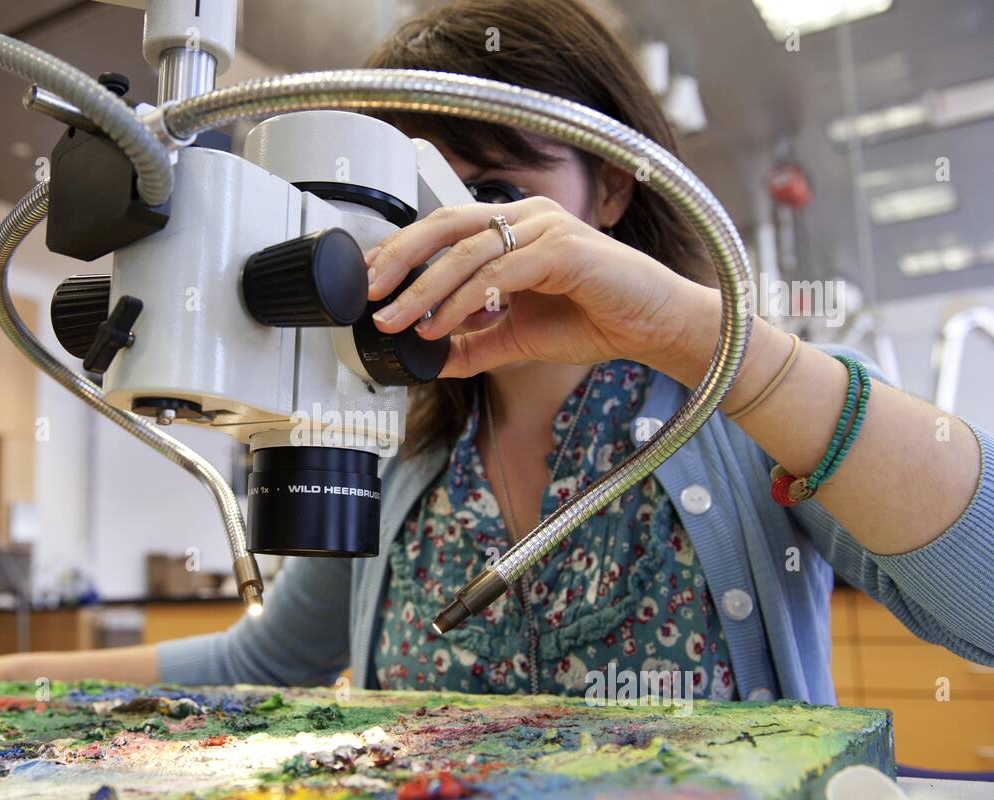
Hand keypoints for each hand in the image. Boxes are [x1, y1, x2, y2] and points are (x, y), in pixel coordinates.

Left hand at [364, 196, 720, 379]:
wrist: (653, 326)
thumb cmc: (596, 318)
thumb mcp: (518, 336)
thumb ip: (474, 343)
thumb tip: (430, 360)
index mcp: (514, 225)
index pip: (444, 228)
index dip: (401, 250)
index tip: (368, 279)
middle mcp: (527, 216)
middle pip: (445, 224)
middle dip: (399, 259)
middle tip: (368, 292)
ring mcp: (546, 227)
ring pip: (467, 250)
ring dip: (424, 289)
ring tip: (397, 320)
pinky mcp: (563, 249)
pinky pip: (499, 272)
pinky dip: (463, 300)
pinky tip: (440, 324)